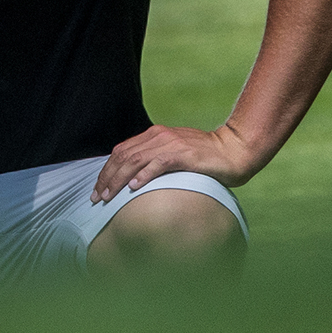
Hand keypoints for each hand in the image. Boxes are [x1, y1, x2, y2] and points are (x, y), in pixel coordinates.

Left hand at [91, 124, 263, 202]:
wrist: (234, 150)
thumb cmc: (204, 158)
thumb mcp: (174, 154)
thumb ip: (155, 160)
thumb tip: (133, 180)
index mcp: (154, 135)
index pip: (121, 151)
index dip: (106, 171)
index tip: (98, 190)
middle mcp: (159, 136)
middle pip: (124, 156)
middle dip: (107, 178)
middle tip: (97, 198)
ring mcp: (171, 143)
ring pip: (135, 161)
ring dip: (119, 180)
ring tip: (109, 196)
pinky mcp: (184, 154)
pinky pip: (158, 164)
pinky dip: (143, 175)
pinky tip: (133, 188)